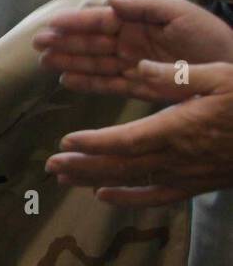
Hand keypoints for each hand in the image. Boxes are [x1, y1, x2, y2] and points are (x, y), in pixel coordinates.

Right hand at [32, 0, 232, 97]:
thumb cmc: (211, 37)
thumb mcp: (180, 13)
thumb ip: (145, 7)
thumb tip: (111, 2)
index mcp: (141, 22)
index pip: (102, 21)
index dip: (76, 22)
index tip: (51, 24)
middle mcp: (133, 43)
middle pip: (92, 43)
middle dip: (65, 43)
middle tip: (36, 45)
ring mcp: (135, 65)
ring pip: (95, 63)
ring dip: (70, 62)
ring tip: (44, 63)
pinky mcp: (141, 86)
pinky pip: (109, 84)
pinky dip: (88, 83)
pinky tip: (67, 80)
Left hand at [45, 59, 232, 205]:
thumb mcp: (221, 76)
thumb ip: (178, 75)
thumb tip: (140, 67)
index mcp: (181, 128)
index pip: (127, 140)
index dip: (95, 144)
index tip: (67, 141)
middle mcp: (179, 156)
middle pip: (121, 166)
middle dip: (83, 166)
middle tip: (51, 165)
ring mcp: (188, 174)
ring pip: (133, 181)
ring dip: (95, 180)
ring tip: (63, 177)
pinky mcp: (198, 184)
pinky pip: (158, 196)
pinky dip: (129, 199)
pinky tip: (104, 197)